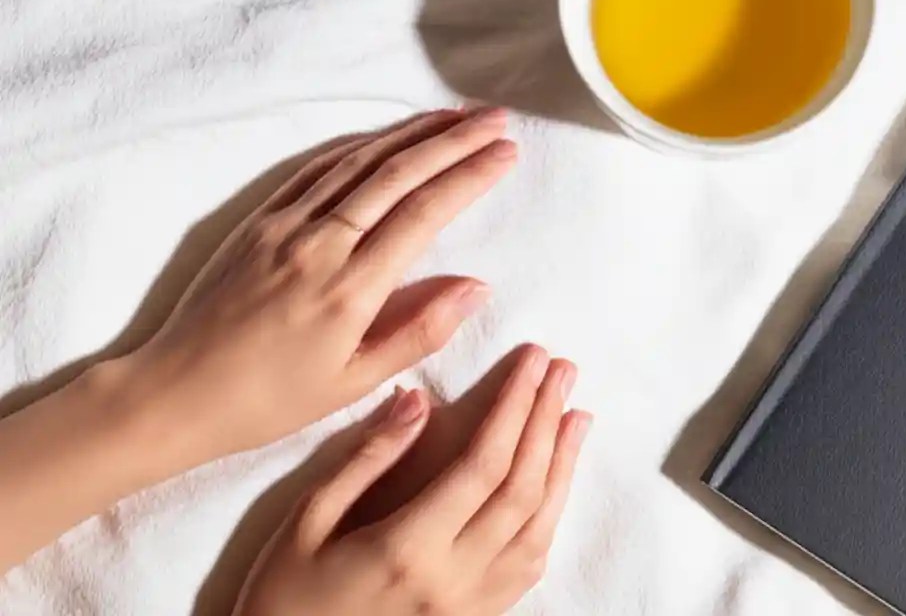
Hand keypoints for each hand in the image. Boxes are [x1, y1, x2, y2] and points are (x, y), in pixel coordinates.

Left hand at [101, 108, 515, 465]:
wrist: (176, 393)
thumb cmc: (269, 401)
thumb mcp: (353, 383)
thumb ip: (419, 331)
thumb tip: (476, 285)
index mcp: (349, 289)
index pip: (424, 214)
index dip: (470, 177)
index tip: (507, 153)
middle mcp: (318, 244)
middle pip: (398, 174)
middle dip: (454, 141)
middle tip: (498, 119)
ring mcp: (284, 225)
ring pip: (359, 161)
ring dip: (412, 133)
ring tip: (456, 117)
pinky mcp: (258, 220)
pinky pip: (317, 169)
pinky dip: (360, 145)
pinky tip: (388, 136)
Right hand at [233, 346, 590, 615]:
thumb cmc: (284, 594)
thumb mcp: (308, 520)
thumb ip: (369, 459)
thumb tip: (418, 400)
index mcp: (407, 548)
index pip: (483, 465)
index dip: (515, 407)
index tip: (532, 361)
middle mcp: (452, 581)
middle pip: (521, 489)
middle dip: (546, 421)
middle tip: (563, 370)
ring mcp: (471, 606)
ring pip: (538, 528)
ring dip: (563, 466)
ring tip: (575, 415)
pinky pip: (529, 565)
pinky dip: (550, 516)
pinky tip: (554, 482)